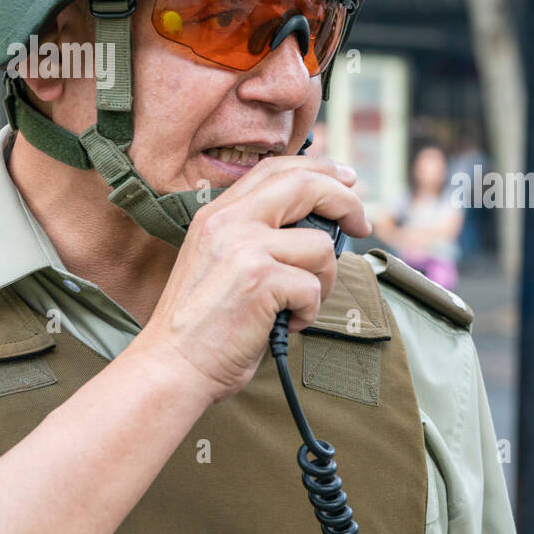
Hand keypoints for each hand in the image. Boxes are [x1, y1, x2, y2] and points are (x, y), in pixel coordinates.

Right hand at [130, 155, 371, 403]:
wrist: (172, 365)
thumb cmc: (203, 325)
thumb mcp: (221, 262)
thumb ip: (257, 236)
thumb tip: (320, 225)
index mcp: (218, 214)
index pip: (276, 169)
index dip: (320, 169)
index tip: (347, 181)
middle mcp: (229, 222)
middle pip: (306, 185)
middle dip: (346, 201)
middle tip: (362, 224)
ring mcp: (244, 248)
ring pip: (320, 246)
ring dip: (324, 281)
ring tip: (298, 305)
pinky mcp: (260, 279)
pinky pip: (313, 287)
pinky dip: (309, 312)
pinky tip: (284, 323)